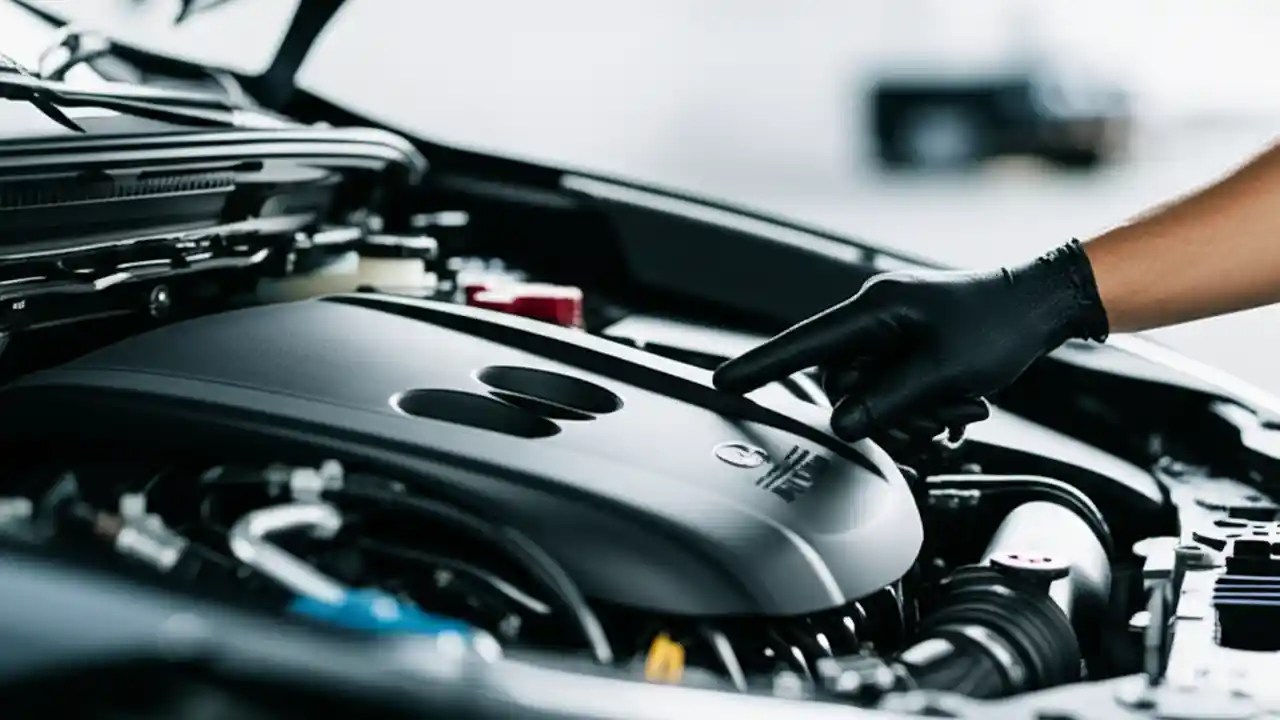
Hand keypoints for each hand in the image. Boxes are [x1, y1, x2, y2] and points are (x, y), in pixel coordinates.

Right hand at [714, 241, 1108, 443]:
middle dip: (887, 412)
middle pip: (844, 384)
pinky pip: (892, 390)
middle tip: (939, 415)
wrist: (1045, 305)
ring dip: (912, 413)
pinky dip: (921, 407)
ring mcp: (891, 332)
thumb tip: (841, 424)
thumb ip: (886, 402)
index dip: (761, 366)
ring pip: (870, 394)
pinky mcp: (908, 346)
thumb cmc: (999, 328)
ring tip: (959, 407)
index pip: (804, 344)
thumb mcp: (944, 373)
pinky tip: (957, 406)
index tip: (723, 381)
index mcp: (875, 309)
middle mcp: (875, 317)